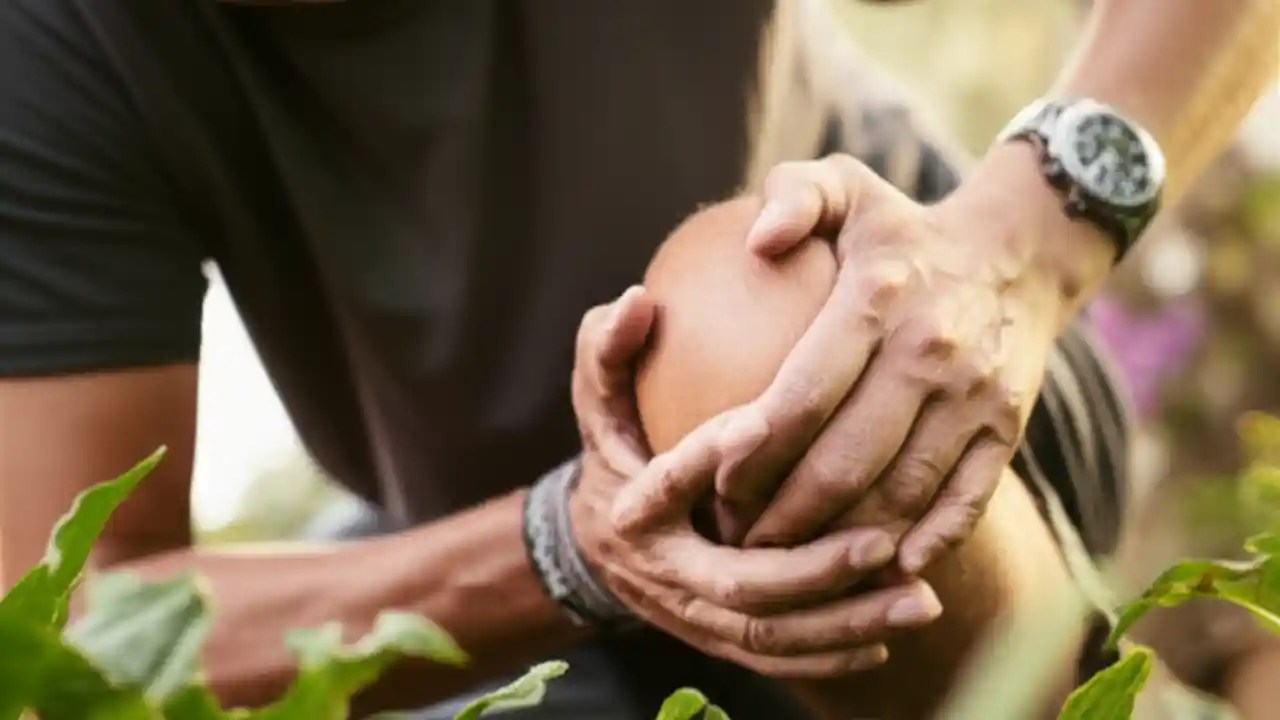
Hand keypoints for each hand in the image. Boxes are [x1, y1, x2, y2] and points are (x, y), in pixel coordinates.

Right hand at [567, 287, 940, 676]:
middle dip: (815, 570)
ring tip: (919, 601)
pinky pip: (776, 656)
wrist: (600, 542)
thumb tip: (635, 300)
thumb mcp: (601, 396)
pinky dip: (832, 651)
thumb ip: (610, 350)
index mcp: (632, 505)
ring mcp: (690, 613)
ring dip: (846, 620)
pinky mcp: (715, 637)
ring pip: (771, 631)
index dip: (713, 457)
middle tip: (882, 543)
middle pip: (741, 583)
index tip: (767, 424)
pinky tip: (891, 635)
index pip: (672, 481)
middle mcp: (661, 569)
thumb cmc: (617, 448)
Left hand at [716, 148, 1090, 570]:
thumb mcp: (845, 183)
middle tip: (735, 537)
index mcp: (879, 297)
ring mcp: (976, 398)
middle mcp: (930, 352)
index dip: (749, 452)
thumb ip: (793, 196)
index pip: (799, 395)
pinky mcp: (1006, 430)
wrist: (1021, 251)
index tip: (710, 481)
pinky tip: (876, 568)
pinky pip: (964, 504)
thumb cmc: (902, 228)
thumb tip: (755, 242)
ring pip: (899, 496)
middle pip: (843, 462)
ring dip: (838, 541)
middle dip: (780, 515)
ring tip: (784, 560)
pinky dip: (922, 545)